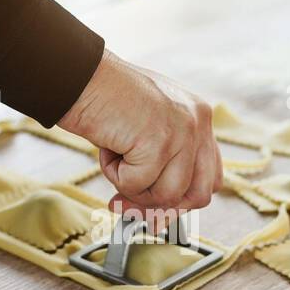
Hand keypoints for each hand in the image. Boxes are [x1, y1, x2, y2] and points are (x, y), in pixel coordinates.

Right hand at [58, 51, 222, 219]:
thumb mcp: (146, 127)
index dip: (182, 199)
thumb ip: (162, 162)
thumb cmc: (106, 98)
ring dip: (134, 188)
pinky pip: (137, 185)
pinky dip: (115, 175)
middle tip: (127, 202)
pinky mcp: (159, 141)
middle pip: (198, 194)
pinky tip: (108, 148)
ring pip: (167, 195)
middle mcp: (198, 121)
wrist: (80, 76)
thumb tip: (158, 213)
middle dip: (161, 206)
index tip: (155, 206)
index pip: (210, 177)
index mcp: (199, 116)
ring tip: (115, 158)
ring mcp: (182, 131)